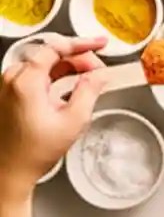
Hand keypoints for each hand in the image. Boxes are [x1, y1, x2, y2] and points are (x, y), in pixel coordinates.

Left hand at [0, 36, 107, 216]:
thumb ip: (89, 91)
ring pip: (42, 65)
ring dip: (67, 68)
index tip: (101, 44)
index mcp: (25, 82)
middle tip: (99, 71)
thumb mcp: (73, 121)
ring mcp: (7, 87)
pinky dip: (54, 77)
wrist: (7, 173)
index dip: (82, 44)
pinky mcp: (7, 95)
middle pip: (49, 55)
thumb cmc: (33, 152)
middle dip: (78, 59)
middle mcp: (11, 80)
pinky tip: (69, 89)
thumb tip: (100, 74)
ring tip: (88, 80)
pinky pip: (33, 76)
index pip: (55, 48)